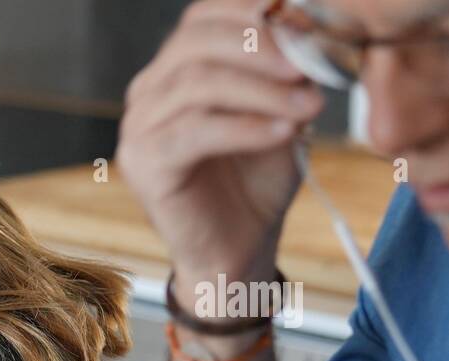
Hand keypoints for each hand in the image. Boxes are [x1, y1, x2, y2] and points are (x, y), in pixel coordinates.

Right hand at [115, 0, 324, 308]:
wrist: (237, 248)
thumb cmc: (256, 180)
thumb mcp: (279, 110)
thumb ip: (286, 71)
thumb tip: (311, 29)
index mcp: (175, 69)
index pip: (204, 16)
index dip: (254, 11)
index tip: (310, 26)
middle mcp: (148, 92)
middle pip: (196, 42)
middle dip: (261, 45)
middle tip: (311, 63)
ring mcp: (138, 128)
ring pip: (197, 84)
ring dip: (262, 89)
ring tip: (309, 105)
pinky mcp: (143, 165)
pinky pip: (194, 131)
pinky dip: (246, 127)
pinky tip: (284, 131)